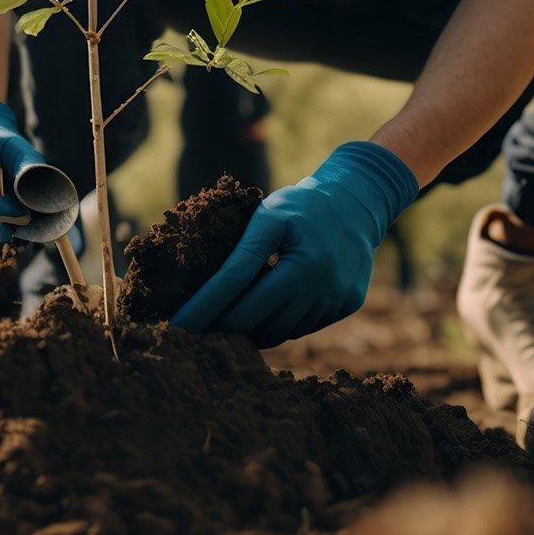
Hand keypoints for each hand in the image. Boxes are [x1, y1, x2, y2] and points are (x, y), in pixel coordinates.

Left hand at [173, 141, 418, 346]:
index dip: (202, 308)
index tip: (175, 327)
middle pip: (255, 319)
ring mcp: (335, 293)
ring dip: (253, 329)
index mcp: (287, 244)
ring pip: (279, 330)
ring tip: (235, 318)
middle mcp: (315, 274)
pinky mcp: (348, 303)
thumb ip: (240, 252)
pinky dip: (282, 322)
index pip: (233, 284)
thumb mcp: (266, 215)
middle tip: (197, 331)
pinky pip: (303, 326)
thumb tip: (204, 295)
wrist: (357, 202)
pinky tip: (274, 307)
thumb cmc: (300, 207)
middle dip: (222, 327)